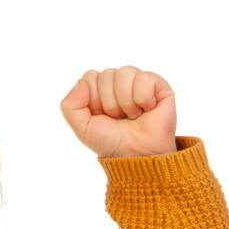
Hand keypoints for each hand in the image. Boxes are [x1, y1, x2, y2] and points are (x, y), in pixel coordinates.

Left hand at [59, 66, 176, 157]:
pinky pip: (145, 78)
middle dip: (110, 103)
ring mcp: (139, 82)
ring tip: (133, 115)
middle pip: (106, 74)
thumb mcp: (81, 127)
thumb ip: (69, 105)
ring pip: (125, 73)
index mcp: (100, 89)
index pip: (90, 77)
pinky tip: (147, 109)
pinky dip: (143, 99)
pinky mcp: (159, 85)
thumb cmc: (111, 141)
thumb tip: (82, 82)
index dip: (93, 99)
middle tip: (119, 118)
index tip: (102, 116)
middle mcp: (119, 82)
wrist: (136, 155)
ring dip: (126, 102)